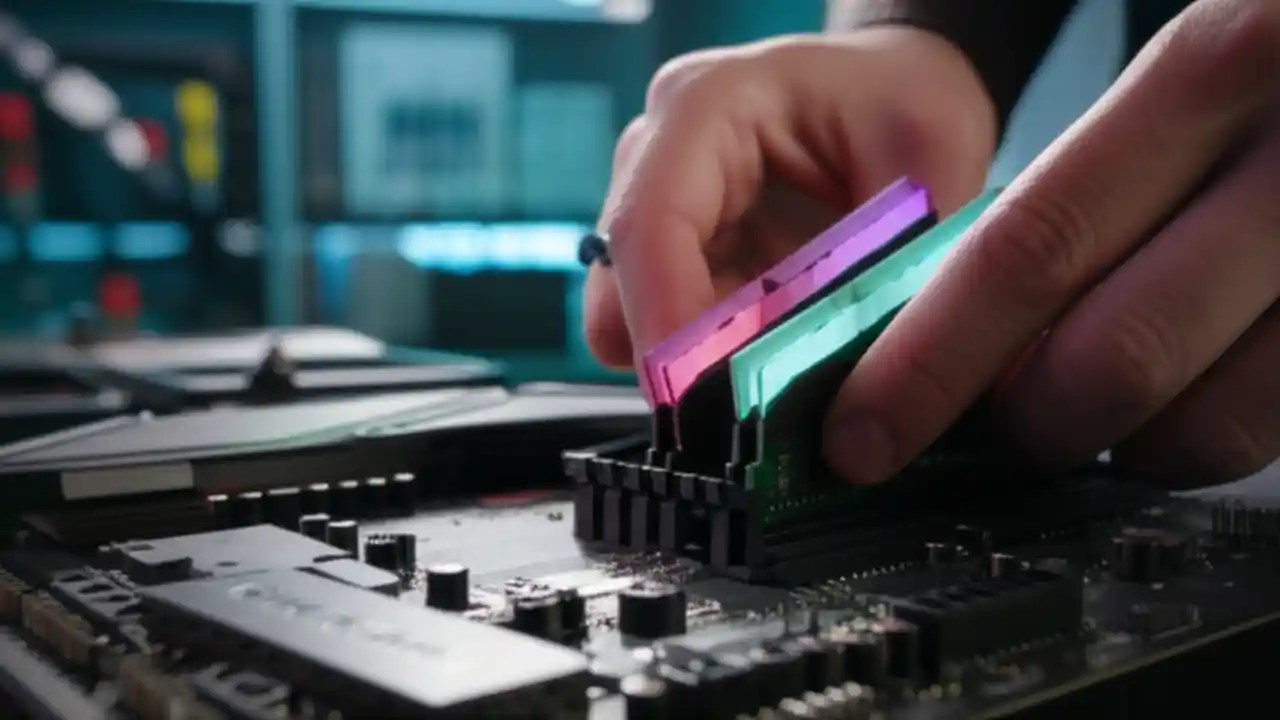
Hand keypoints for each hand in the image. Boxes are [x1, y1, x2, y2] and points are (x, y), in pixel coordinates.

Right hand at [584, 28, 996, 367]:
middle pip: (625, 283)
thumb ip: (895, 261)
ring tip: (780, 392)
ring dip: (701, 367)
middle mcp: (656, 155)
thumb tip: (876, 379)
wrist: (893, 83)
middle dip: (680, 363)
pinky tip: (776, 368)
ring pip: (638, 317)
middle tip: (751, 421)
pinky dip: (718, 362)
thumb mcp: (930, 160)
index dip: (666, 322)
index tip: (705, 402)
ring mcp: (657, 206)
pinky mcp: (676, 254)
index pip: (650, 225)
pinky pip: (673, 327)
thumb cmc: (906, 96)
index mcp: (704, 108)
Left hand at [825, 0, 1279, 488]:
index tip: (861, 437)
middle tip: (1000, 428)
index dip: (928, 363)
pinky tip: (1181, 401)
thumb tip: (943, 323)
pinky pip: (1272, 430)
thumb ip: (1079, 190)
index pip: (1031, 247)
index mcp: (1211, 70)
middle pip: (1113, 356)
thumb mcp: (1192, 72)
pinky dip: (1199, 438)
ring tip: (1099, 410)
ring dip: (1120, 445)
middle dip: (1027, 423)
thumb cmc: (1277, 72)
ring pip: (1206, 424)